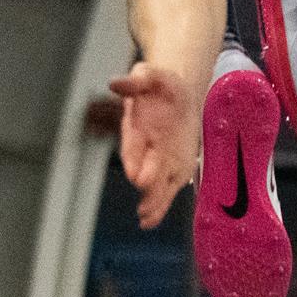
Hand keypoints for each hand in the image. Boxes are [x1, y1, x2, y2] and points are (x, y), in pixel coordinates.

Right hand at [109, 61, 196, 228]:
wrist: (180, 96)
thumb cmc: (162, 87)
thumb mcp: (152, 75)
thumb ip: (137, 79)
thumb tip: (116, 82)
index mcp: (137, 127)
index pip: (132, 145)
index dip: (133, 158)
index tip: (133, 172)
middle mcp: (146, 149)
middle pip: (145, 168)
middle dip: (145, 179)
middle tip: (144, 188)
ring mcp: (161, 162)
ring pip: (155, 184)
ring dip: (151, 200)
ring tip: (146, 215)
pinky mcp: (175, 170)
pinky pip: (167, 190)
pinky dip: (159, 206)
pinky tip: (150, 221)